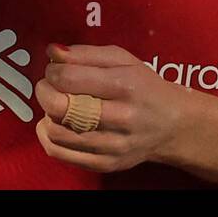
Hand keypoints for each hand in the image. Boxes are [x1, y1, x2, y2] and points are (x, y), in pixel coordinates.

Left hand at [34, 43, 189, 173]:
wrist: (173, 125)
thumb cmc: (146, 87)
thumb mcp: (124, 60)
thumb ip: (87, 54)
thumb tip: (52, 52)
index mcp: (125, 85)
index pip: (69, 78)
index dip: (53, 71)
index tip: (56, 69)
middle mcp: (120, 117)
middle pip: (59, 107)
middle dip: (44, 92)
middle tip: (49, 86)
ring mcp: (112, 145)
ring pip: (56, 132)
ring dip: (47, 114)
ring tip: (58, 104)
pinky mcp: (105, 164)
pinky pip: (59, 152)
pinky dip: (48, 136)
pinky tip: (56, 124)